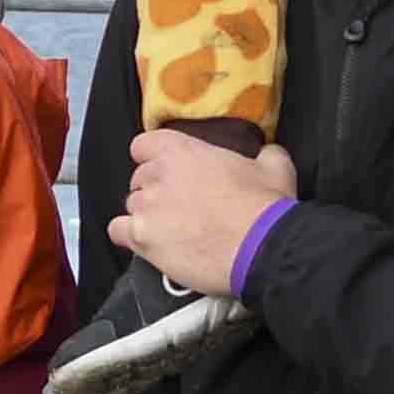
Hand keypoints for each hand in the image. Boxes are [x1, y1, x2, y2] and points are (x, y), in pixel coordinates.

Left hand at [112, 123, 296, 301]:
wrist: (262, 247)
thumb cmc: (266, 206)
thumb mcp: (275, 167)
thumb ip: (263, 154)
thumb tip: (267, 152)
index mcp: (181, 149)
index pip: (143, 145)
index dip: (153, 159)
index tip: (168, 173)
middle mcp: (157, 173)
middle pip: (138, 179)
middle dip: (154, 191)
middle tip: (179, 208)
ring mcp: (146, 206)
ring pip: (131, 206)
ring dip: (147, 216)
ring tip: (172, 232)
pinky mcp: (142, 238)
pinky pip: (118, 231)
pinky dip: (130, 237)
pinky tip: (150, 244)